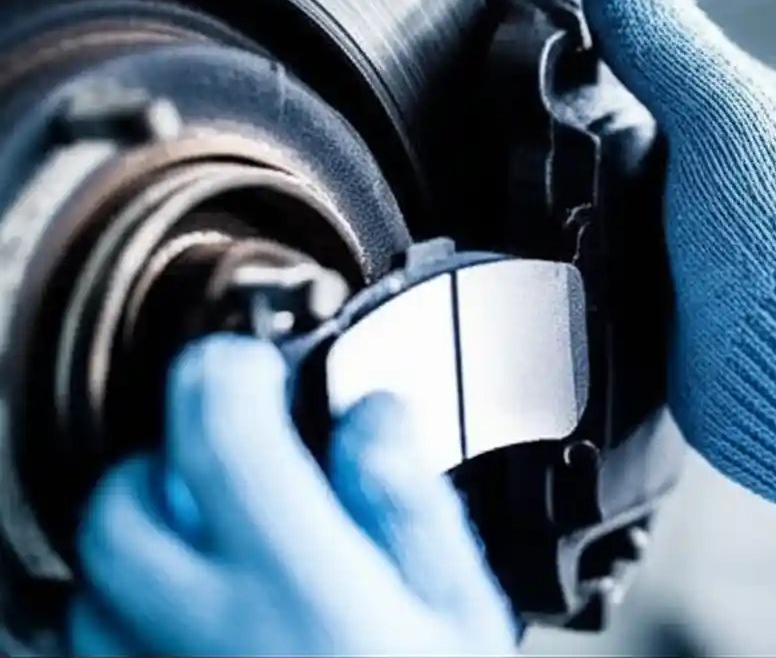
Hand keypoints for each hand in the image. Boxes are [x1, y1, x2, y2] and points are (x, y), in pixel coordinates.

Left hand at [70, 335, 516, 655]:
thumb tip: (373, 417)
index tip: (255, 367)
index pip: (216, 421)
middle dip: (175, 458)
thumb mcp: (462, 616)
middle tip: (240, 466)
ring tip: (226, 555)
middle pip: (124, 499)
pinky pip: (93, 651)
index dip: (231, 367)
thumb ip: (410, 506)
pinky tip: (203, 627)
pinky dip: (132, 617)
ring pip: (95, 578)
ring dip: (149, 543)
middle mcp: (198, 633)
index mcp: (297, 584)